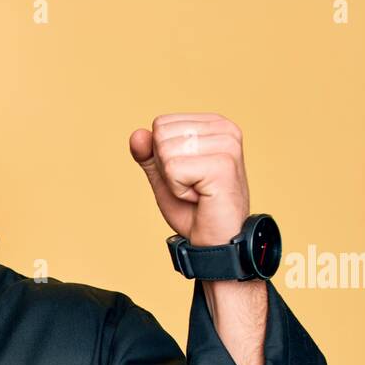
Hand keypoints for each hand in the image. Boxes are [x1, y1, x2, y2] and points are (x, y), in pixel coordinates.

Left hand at [129, 113, 249, 245]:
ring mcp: (227, 145)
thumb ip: (149, 154)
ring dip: (174, 181)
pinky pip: (173, 170)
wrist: (215, 241)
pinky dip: (179, 191)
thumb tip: (137, 134)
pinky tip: (201, 198)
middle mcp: (225, 128)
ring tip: (198, 192)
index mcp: (213, 124)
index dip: (162, 156)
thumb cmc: (193, 209)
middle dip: (167, 168)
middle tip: (192, 186)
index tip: (187, 174)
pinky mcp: (223, 164)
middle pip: (161, 135)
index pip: (161, 124)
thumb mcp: (164, 176)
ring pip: (166, 152)